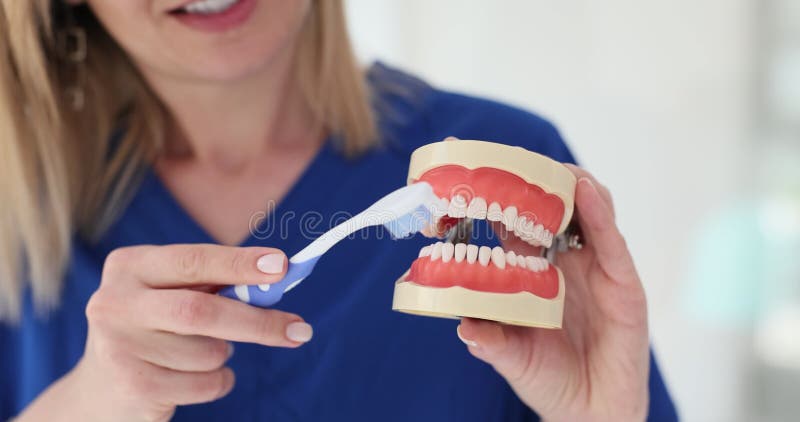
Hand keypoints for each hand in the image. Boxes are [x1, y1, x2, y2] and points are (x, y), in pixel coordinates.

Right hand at [19, 244, 312, 421]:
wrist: (103, 389)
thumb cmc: (158, 328)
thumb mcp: (176, 294)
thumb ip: (220, 284)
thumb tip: (279, 279)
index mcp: (129, 266)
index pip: (193, 260)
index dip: (239, 263)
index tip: (282, 265)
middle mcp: (114, 302)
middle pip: (201, 311)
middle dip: (257, 322)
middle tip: (301, 330)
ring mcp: (118, 347)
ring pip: (208, 352)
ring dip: (225, 355)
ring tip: (206, 352)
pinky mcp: (131, 386)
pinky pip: (204, 384)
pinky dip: (218, 382)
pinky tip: (194, 378)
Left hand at [457, 166, 649, 420]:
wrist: (589, 413)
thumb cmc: (547, 378)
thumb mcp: (510, 356)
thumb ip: (490, 340)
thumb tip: (463, 326)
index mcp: (532, 269)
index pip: (509, 219)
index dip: (489, 192)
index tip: (461, 161)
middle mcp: (563, 261)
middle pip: (550, 204)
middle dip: (530, 177)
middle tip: (502, 157)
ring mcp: (595, 268)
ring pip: (587, 211)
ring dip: (568, 184)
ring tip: (547, 167)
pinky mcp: (623, 284)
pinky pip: (612, 243)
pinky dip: (600, 216)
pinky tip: (586, 194)